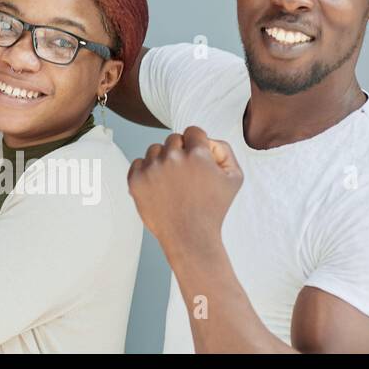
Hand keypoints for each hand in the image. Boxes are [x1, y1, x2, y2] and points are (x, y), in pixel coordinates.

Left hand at [127, 126, 242, 258]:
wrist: (190, 236)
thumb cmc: (213, 208)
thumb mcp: (233, 178)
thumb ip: (223, 150)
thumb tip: (206, 140)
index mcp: (197, 155)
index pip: (193, 131)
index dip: (197, 144)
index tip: (197, 159)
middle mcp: (172, 158)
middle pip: (173, 139)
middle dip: (180, 152)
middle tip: (187, 176)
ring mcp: (152, 168)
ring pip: (154, 149)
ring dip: (163, 161)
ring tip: (173, 184)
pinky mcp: (135, 179)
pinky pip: (138, 162)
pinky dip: (147, 172)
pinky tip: (159, 187)